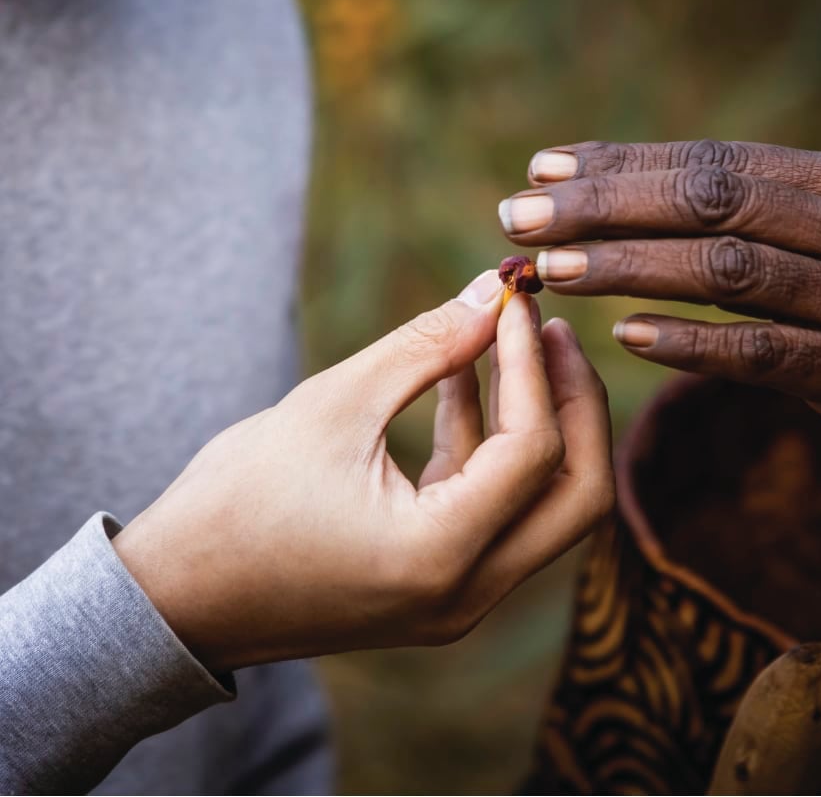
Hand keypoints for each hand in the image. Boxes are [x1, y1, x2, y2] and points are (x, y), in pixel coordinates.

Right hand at [113, 272, 612, 673]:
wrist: (174, 596)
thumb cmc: (237, 501)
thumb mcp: (335, 404)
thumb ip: (426, 345)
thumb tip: (495, 291)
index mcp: (440, 556)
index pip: (533, 448)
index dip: (530, 363)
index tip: (515, 301)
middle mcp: (466, 593)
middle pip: (578, 493)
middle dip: (577, 403)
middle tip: (553, 330)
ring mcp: (458, 598)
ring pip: (546, 505)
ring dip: (540, 419)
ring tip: (515, 337)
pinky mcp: (438, 582)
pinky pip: (495, 508)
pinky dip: (492, 445)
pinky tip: (463, 378)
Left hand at [499, 140, 820, 481]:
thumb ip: (754, 205)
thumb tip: (620, 184)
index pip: (715, 159)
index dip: (623, 164)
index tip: (542, 168)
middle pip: (710, 202)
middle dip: (605, 206)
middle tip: (519, 214)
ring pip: (723, 272)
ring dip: (627, 268)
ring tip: (549, 267)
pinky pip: (757, 354)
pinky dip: (688, 344)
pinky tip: (623, 338)